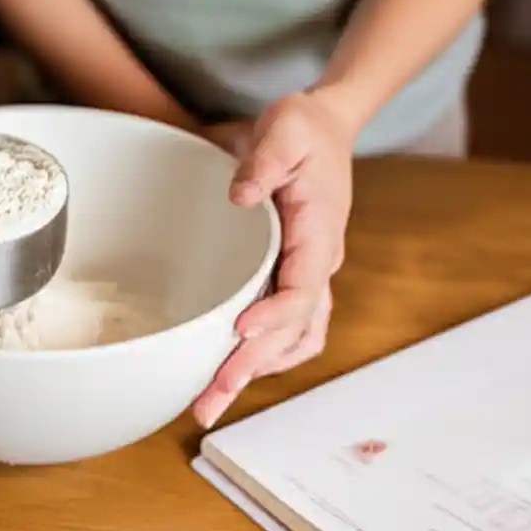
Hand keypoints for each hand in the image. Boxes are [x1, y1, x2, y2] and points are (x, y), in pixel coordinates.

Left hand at [193, 90, 352, 428]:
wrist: (322, 128)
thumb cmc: (303, 129)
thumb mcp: (285, 128)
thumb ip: (264, 161)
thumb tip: (240, 197)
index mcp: (319, 233)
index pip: (302, 287)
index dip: (273, 316)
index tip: (239, 332)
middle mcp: (317, 263)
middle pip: (290, 331)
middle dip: (249, 367)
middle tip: (209, 401)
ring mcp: (307, 275)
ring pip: (291, 340)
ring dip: (254, 373)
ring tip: (211, 402)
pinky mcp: (293, 278)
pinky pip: (288, 331)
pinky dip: (265, 357)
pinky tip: (233, 372)